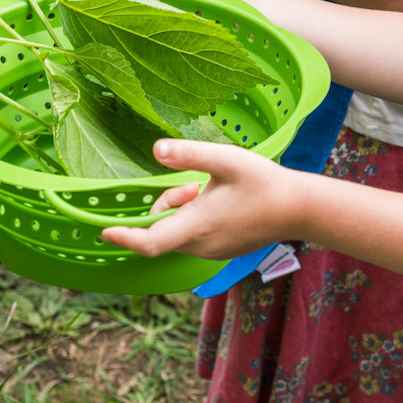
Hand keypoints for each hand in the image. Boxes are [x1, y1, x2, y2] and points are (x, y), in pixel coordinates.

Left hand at [100, 138, 299, 259]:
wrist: (299, 210)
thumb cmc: (264, 182)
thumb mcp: (226, 160)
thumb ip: (189, 154)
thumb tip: (156, 149)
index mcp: (198, 225)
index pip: (151, 242)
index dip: (124, 237)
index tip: (104, 231)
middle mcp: (200, 246)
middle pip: (161, 230)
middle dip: (166, 204)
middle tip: (191, 182)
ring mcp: (210, 253)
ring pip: (176, 233)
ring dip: (180, 210)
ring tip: (205, 189)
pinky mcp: (219, 252)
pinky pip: (191, 237)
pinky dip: (192, 219)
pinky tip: (216, 202)